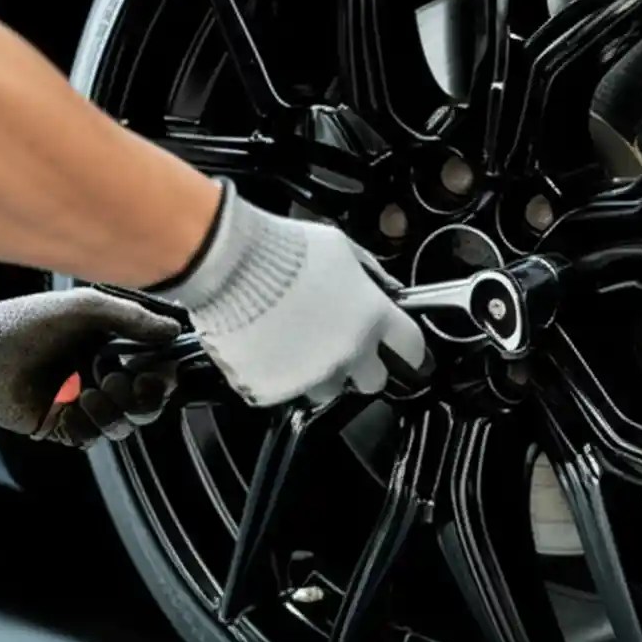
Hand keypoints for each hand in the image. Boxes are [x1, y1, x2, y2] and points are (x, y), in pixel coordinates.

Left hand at [0, 287, 181, 446]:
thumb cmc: (30, 320)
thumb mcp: (86, 307)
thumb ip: (133, 318)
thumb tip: (175, 331)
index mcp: (112, 350)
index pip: (155, 372)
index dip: (164, 376)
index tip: (159, 370)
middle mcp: (101, 378)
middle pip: (146, 405)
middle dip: (144, 399)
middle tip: (121, 380)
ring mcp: (81, 404)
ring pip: (123, 425)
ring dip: (116, 412)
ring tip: (91, 392)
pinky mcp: (60, 426)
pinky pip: (91, 438)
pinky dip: (90, 424)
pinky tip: (74, 403)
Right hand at [151, 179, 425, 405]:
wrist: (230, 264)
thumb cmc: (283, 250)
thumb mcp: (341, 248)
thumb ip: (370, 275)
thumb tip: (387, 288)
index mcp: (372, 317)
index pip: (412, 348)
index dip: (408, 348)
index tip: (401, 348)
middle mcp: (348, 352)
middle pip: (374, 381)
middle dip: (364, 367)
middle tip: (343, 345)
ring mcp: (312, 375)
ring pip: (330, 391)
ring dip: (321, 374)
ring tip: (299, 345)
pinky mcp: (276, 389)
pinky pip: (287, 393)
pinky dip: (281, 378)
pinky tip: (271, 350)